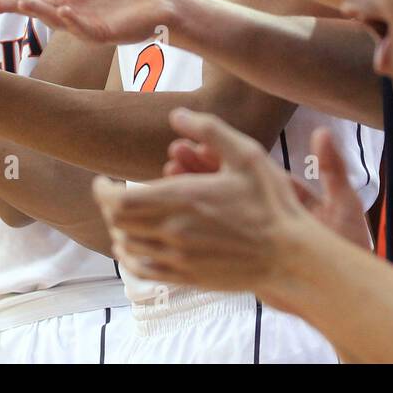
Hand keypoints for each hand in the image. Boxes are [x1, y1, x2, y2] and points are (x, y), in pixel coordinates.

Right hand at [0, 0, 174, 45]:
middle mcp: (72, 7)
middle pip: (37, 8)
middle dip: (16, 7)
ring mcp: (87, 22)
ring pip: (57, 19)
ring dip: (41, 12)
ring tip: (23, 3)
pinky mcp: (106, 32)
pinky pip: (85, 28)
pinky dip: (74, 21)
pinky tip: (65, 10)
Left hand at [94, 108, 321, 292]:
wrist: (290, 255)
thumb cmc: (272, 203)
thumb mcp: (247, 154)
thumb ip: (210, 129)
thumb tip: (178, 114)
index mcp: (183, 198)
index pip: (119, 201)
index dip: (102, 191)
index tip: (103, 182)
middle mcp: (173, 230)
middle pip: (118, 223)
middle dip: (109, 207)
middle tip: (114, 195)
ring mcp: (178, 258)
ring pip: (127, 247)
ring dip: (119, 231)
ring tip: (125, 218)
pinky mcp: (187, 277)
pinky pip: (143, 271)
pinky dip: (131, 257)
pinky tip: (136, 247)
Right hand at [164, 125, 372, 250]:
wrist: (347, 285)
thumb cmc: (348, 241)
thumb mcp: (342, 202)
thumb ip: (333, 167)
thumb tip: (321, 132)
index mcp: (284, 193)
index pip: (245, 169)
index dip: (218, 156)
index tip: (193, 143)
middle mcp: (265, 211)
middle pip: (225, 188)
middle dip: (196, 174)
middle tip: (170, 161)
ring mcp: (255, 234)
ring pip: (216, 214)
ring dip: (191, 202)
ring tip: (164, 190)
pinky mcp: (250, 257)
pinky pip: (217, 241)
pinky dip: (196, 233)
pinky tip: (173, 228)